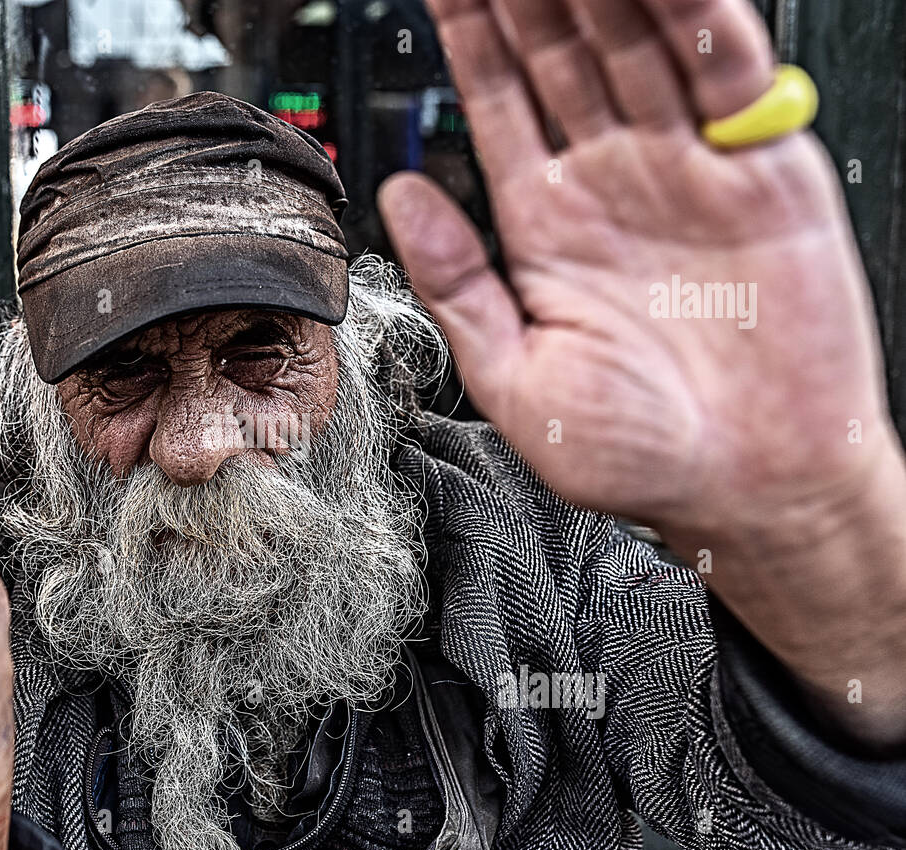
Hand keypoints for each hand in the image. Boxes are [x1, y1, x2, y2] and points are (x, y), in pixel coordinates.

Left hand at [379, 0, 895, 535]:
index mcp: (546, 223)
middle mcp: (611, 182)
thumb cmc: (636, 454)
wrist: (749, 488)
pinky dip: (703, 19)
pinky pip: (732, 75)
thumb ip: (458, 281)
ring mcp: (686, 169)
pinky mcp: (765, 171)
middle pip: (561, 51)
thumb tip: (400, 197)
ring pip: (638, 43)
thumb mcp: (515, 376)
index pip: (497, 98)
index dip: (469, 33)